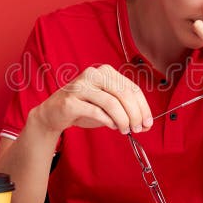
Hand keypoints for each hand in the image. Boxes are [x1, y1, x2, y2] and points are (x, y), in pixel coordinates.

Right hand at [33, 64, 152, 135]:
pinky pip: (96, 112)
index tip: (148, 123)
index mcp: (106, 72)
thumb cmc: (84, 107)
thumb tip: (146, 123)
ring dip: (123, 120)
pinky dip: (109, 121)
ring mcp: (81, 86)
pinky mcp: (71, 100)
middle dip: (136, 115)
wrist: (54, 113)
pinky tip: (113, 126)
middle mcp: (94, 74)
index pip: (132, 88)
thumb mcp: (108, 105)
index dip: (144, 107)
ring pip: (112, 103)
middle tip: (139, 129)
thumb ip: (126, 109)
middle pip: (124, 94)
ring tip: (126, 130)